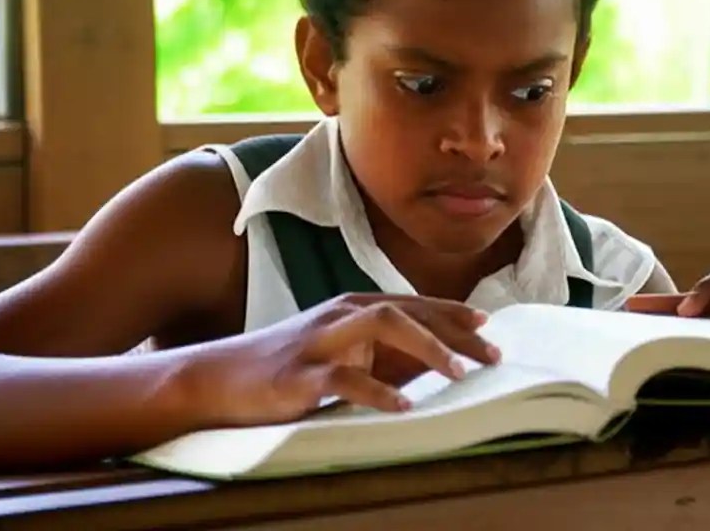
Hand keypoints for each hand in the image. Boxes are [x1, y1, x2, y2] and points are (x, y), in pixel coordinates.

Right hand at [177, 293, 501, 428]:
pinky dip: (377, 391)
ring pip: (381, 327)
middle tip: (491, 354)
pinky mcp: (299, 375)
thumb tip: (438, 361)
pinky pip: (344, 379)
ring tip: (458, 372)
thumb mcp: (341, 356)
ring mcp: (319, 342)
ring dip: (425, 346)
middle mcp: (339, 316)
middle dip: (453, 331)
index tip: (488, 327)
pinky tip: (404, 405)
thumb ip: (385, 355)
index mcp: (350, 308)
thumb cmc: (286, 368)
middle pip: (406, 310)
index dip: (452, 313)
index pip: (412, 304)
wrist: (218, 378)